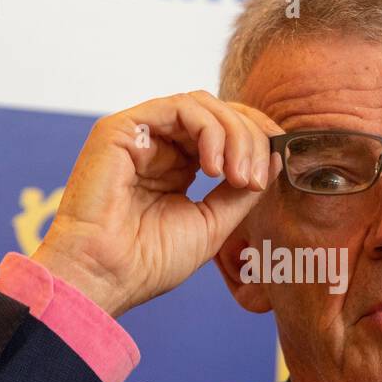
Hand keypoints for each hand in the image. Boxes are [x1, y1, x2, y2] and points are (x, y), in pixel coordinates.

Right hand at [32, 90, 282, 316]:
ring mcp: (140, 134)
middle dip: (251, 139)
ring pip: (203, 105)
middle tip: (258, 178)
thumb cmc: (149, 261)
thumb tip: (276, 156)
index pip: (226, 133)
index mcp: (178, 166)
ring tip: (238, 175)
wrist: (105, 276)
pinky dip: (209, 130)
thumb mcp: (213, 223)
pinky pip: (180, 106)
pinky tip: (214, 167)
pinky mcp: (123, 127)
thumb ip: (241, 189)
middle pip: (219, 113)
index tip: (273, 173)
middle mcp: (159, 145)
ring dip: (234, 135)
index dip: (257, 142)